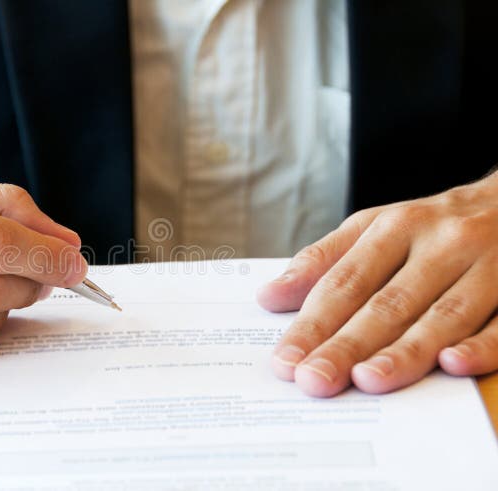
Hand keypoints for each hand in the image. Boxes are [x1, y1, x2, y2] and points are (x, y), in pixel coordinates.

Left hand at [258, 171, 497, 396]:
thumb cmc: (433, 225)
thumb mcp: (375, 226)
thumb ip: (323, 262)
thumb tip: (268, 297)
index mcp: (395, 227)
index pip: (345, 282)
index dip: (313, 323)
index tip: (286, 361)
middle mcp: (441, 243)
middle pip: (388, 302)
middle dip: (348, 345)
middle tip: (314, 380)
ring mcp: (489, 266)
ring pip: (442, 315)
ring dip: (405, 350)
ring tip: (367, 380)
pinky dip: (482, 344)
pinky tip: (452, 364)